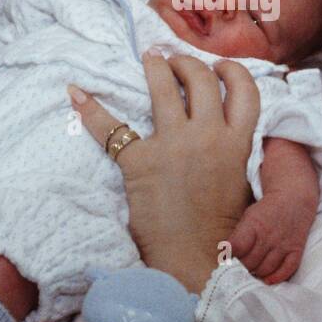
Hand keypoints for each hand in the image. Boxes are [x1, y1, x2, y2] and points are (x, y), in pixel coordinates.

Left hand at [68, 53, 259, 291]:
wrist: (195, 261)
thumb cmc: (219, 229)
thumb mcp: (240, 182)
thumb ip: (234, 150)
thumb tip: (224, 130)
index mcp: (237, 144)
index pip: (245, 90)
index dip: (233, 71)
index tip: (221, 67)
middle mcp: (208, 136)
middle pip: (202, 78)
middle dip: (187, 63)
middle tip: (174, 62)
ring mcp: (173, 146)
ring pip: (164, 87)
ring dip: (156, 67)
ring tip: (150, 60)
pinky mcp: (140, 162)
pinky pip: (111, 129)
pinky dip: (91, 109)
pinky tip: (76, 93)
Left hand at [227, 194, 315, 284]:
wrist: (293, 198)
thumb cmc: (266, 210)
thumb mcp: (248, 217)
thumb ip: (239, 236)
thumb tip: (227, 257)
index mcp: (254, 225)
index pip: (238, 246)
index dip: (229, 257)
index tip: (225, 262)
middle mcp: (269, 236)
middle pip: (250, 262)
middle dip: (242, 268)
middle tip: (239, 269)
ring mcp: (284, 244)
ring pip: (266, 269)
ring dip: (256, 274)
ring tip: (251, 273)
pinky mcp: (296, 250)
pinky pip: (287, 269)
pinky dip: (277, 277)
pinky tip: (268, 279)